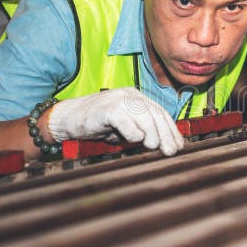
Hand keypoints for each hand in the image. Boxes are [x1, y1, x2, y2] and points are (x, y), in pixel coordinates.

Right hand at [47, 87, 183, 155]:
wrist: (67, 119)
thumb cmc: (97, 125)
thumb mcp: (124, 128)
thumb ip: (142, 131)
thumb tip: (164, 146)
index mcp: (137, 98)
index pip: (160, 113)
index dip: (171, 130)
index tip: (179, 146)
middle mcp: (130, 95)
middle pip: (155, 114)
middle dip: (166, 134)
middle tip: (171, 152)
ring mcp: (118, 99)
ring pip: (144, 116)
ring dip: (152, 134)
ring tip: (154, 147)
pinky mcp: (106, 108)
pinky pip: (125, 121)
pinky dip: (132, 132)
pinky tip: (134, 140)